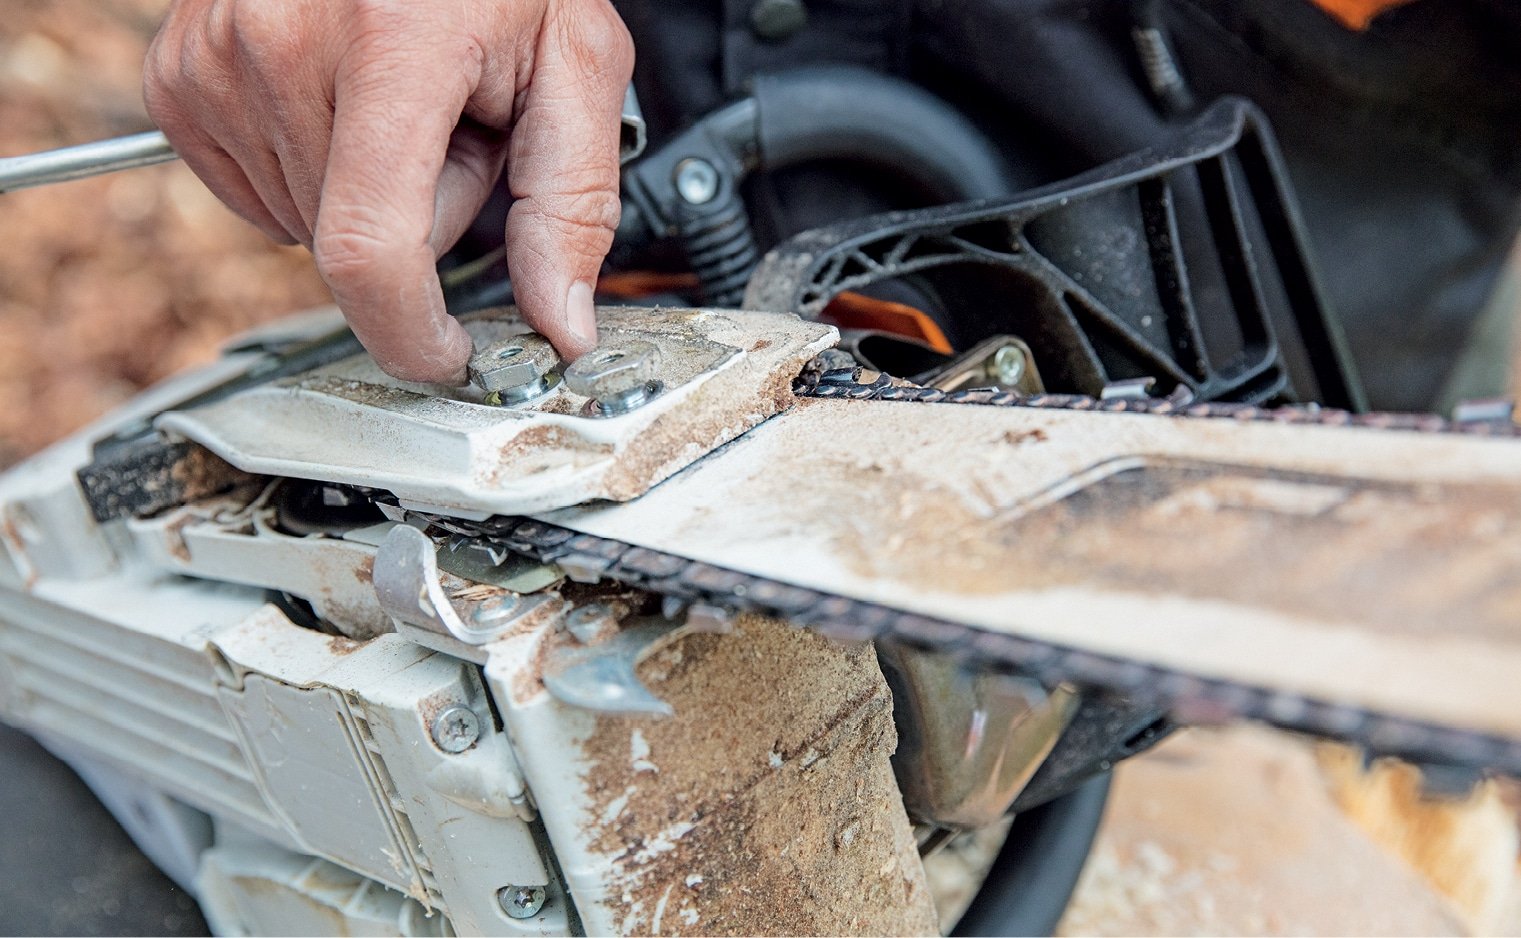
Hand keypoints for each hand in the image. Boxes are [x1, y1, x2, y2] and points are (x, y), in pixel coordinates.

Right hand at [144, 0, 633, 382]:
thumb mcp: (574, 63)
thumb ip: (573, 203)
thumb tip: (561, 325)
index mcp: (392, 43)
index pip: (372, 250)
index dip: (410, 334)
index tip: (446, 356)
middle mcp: (283, 42)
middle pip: (351, 243)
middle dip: (423, 218)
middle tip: (459, 130)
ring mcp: (219, 55)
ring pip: (303, 225)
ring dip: (365, 194)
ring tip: (404, 105)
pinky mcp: (182, 73)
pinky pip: (254, 193)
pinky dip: (310, 173)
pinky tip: (344, 106)